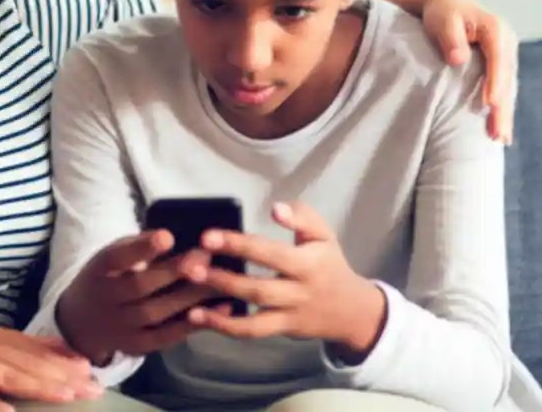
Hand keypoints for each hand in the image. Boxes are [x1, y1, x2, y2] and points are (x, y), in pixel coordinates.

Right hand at [0, 321, 101, 411]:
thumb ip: (10, 347)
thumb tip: (49, 352)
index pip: (34, 347)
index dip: (63, 358)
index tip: (91, 369)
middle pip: (28, 362)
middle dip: (62, 376)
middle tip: (91, 388)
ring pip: (8, 376)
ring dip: (39, 386)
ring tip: (65, 396)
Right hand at [57, 231, 225, 362]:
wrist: (82, 321)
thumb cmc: (108, 278)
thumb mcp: (113, 256)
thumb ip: (138, 247)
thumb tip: (175, 237)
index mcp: (99, 269)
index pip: (117, 257)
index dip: (142, 248)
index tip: (168, 236)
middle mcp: (106, 299)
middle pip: (140, 286)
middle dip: (175, 271)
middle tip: (205, 257)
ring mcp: (120, 326)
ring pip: (156, 312)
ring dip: (189, 297)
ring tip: (218, 281)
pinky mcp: (136, 346)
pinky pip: (166, 336)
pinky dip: (193, 324)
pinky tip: (219, 309)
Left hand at [183, 202, 385, 361]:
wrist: (351, 310)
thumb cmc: (329, 263)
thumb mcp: (324, 234)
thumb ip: (302, 217)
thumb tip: (275, 209)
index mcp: (308, 263)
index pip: (270, 253)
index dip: (238, 245)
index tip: (207, 236)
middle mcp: (298, 292)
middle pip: (259, 288)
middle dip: (224, 278)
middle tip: (191, 266)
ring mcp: (289, 315)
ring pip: (254, 318)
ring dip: (220, 310)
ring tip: (190, 299)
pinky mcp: (282, 330)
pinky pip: (253, 332)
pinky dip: (226, 327)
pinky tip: (199, 317)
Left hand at [420, 0, 518, 143]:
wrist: (447, 4)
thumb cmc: (442, 12)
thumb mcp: (443, 20)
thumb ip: (450, 37)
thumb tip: (458, 59)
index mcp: (495, 30)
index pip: (497, 59)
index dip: (495, 82)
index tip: (490, 104)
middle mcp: (507, 43)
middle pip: (507, 79)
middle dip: (503, 107)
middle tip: (498, 134)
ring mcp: (506, 56)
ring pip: (508, 88)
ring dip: (505, 114)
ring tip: (500, 140)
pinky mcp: (500, 66)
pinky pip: (503, 90)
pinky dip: (501, 109)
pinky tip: (499, 131)